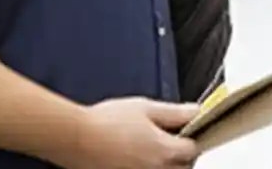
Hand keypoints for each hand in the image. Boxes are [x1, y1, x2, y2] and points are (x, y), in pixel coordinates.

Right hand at [60, 97, 200, 168]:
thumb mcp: (146, 108)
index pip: (192, 150)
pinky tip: (135, 156)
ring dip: (164, 163)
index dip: (190, 138)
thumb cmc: (106, 121)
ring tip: (149, 147)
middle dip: (180, 155)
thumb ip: (175, 112)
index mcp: (164, 151)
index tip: (183, 131)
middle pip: (182, 167)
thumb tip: (196, 111)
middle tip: (169, 139)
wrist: (75, 138)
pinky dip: (147, 167)